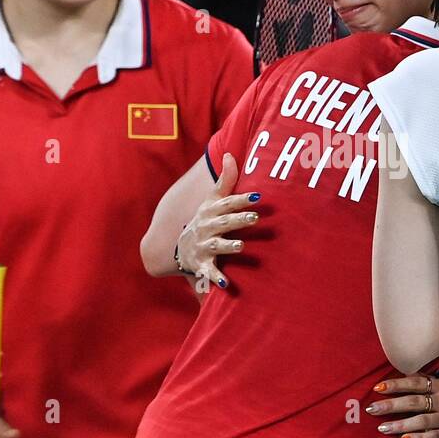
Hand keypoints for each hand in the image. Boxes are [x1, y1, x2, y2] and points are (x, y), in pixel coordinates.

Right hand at [176, 152, 261, 289]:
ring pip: (216, 246)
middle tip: (255, 217)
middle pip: (223, 222)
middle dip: (238, 219)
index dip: (241, 199)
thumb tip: (229, 153)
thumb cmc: (205, 220)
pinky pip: (209, 272)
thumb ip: (224, 180)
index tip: (257, 196)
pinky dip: (216, 279)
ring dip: (228, 246)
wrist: (181, 248)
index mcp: (210, 211)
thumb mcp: (211, 200)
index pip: (226, 203)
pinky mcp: (201, 265)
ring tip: (241, 246)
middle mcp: (206, 228)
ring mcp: (203, 246)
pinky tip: (227, 284)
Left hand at [365, 374, 438, 437]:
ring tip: (382, 428)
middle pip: (415, 401)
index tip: (378, 388)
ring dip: (400, 424)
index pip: (416, 382)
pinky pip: (433, 437)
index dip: (397, 385)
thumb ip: (430, 382)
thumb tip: (404, 375)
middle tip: (372, 409)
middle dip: (391, 405)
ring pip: (421, 420)